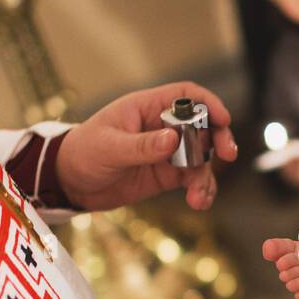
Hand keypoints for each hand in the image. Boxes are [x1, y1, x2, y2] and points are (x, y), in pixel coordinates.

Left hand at [56, 82, 237, 211]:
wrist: (70, 183)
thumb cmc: (83, 153)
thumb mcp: (109, 148)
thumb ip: (142, 145)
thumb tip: (174, 140)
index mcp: (147, 108)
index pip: (186, 96)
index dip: (208, 103)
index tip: (223, 119)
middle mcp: (161, 127)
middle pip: (203, 126)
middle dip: (218, 139)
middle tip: (228, 154)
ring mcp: (167, 151)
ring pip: (201, 157)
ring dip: (207, 176)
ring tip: (199, 197)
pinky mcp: (166, 174)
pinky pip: (192, 179)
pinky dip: (200, 190)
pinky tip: (199, 202)